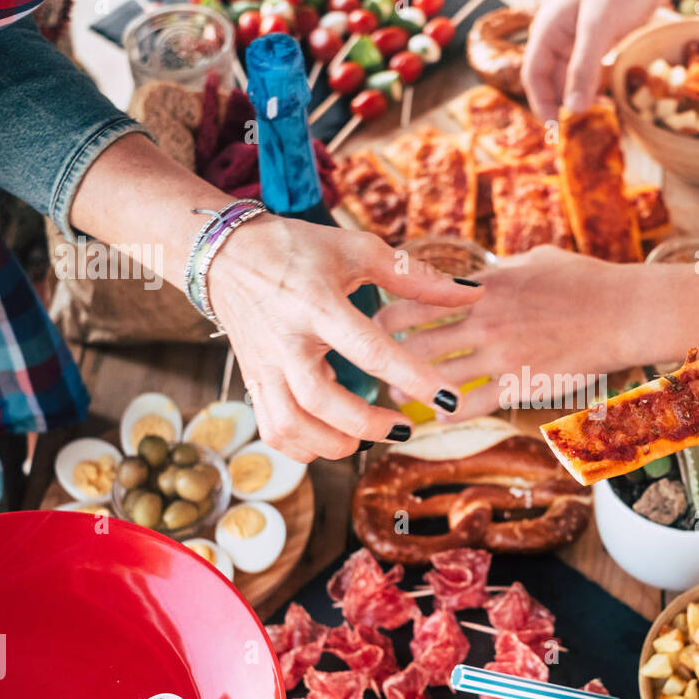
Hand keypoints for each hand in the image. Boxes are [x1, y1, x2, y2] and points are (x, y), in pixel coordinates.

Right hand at [209, 216, 482, 461]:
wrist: (226, 255)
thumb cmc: (299, 250)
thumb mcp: (358, 251)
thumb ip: (417, 278)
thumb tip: (472, 294)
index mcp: (317, 303)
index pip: (370, 349)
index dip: (414, 377)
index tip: (450, 399)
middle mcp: (286, 341)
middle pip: (322, 402)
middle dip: (369, 425)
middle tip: (407, 427)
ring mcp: (264, 366)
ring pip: (292, 426)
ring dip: (335, 444)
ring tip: (370, 437)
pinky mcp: (252, 382)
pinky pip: (274, 431)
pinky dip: (304, 447)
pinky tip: (333, 439)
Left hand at [373, 247, 633, 418]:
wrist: (623, 314)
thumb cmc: (586, 281)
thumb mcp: (535, 261)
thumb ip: (500, 270)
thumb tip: (481, 273)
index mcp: (482, 287)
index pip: (415, 299)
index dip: (387, 315)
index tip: (375, 325)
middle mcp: (483, 320)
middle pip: (414, 343)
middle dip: (385, 357)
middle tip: (371, 366)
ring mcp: (500, 355)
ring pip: (435, 377)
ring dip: (409, 389)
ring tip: (395, 396)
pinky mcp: (518, 385)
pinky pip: (471, 405)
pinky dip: (447, 412)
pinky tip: (437, 416)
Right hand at [524, 0, 691, 119]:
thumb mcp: (599, 26)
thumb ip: (584, 69)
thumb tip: (572, 111)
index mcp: (548, 27)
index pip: (533, 73)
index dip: (540, 102)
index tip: (555, 127)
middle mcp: (560, 33)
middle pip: (550, 78)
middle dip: (559, 102)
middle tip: (574, 130)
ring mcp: (581, 37)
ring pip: (571, 76)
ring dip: (578, 96)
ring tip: (591, 118)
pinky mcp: (602, 38)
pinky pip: (590, 70)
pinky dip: (594, 86)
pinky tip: (604, 99)